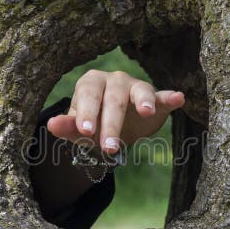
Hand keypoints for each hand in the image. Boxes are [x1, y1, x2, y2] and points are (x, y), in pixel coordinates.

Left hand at [47, 70, 184, 152]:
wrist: (113, 127)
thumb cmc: (93, 123)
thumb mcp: (78, 129)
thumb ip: (67, 126)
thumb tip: (51, 125)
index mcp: (91, 83)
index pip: (89, 96)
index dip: (87, 113)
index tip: (86, 132)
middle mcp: (114, 80)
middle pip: (113, 100)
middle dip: (111, 124)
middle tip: (109, 148)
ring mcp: (136, 87)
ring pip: (139, 92)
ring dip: (143, 102)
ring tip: (146, 112)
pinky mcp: (155, 98)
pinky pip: (162, 96)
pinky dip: (170, 97)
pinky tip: (179, 98)